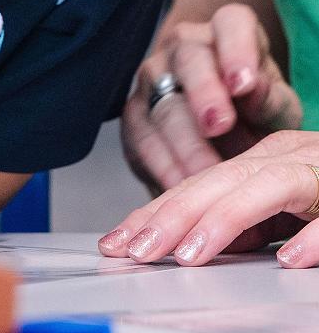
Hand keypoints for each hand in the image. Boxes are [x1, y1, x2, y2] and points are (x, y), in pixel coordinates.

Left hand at [99, 129, 318, 267]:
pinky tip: (289, 259)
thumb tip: (189, 243)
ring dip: (223, 222)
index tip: (118, 242)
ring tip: (189, 256)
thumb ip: (241, 219)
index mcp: (261, 160)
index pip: (196, 185)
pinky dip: (314, 236)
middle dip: (169, 217)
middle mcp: (286, 157)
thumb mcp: (281, 206)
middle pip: (216, 182)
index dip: (154, 212)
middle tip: (136, 250)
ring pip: (263, 188)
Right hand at [121, 3, 301, 192]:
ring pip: (161, 101)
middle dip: (203, 93)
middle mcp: (184, 46)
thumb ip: (269, 98)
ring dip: (185, 141)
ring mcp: (152, 76)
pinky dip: (162, 163)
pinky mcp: (134, 113)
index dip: (237, 49)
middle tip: (219, 125)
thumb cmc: (257, 111)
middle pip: (188, 58)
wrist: (227, 132)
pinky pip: (141, 136)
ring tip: (209, 174)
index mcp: (228, 32)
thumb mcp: (276, 107)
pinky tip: (182, 186)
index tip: (245, 83)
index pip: (231, 24)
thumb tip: (253, 88)